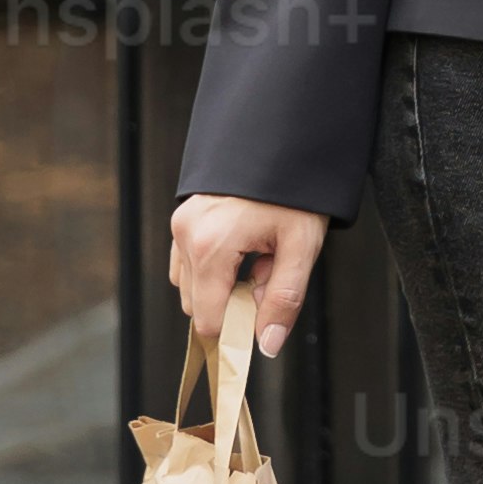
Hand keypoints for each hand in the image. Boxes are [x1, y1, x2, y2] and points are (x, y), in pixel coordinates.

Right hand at [169, 193, 326, 360]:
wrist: (286, 139)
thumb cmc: (296, 191)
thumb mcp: (301, 246)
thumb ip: (283, 299)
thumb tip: (266, 344)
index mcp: (211, 246)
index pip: (209, 319)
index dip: (234, 331)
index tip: (259, 327)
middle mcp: (187, 235)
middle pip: (196, 305)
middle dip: (230, 303)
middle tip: (267, 274)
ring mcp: (181, 223)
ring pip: (189, 284)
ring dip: (220, 285)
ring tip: (258, 258)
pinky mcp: (183, 216)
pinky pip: (187, 261)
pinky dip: (211, 268)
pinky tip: (243, 249)